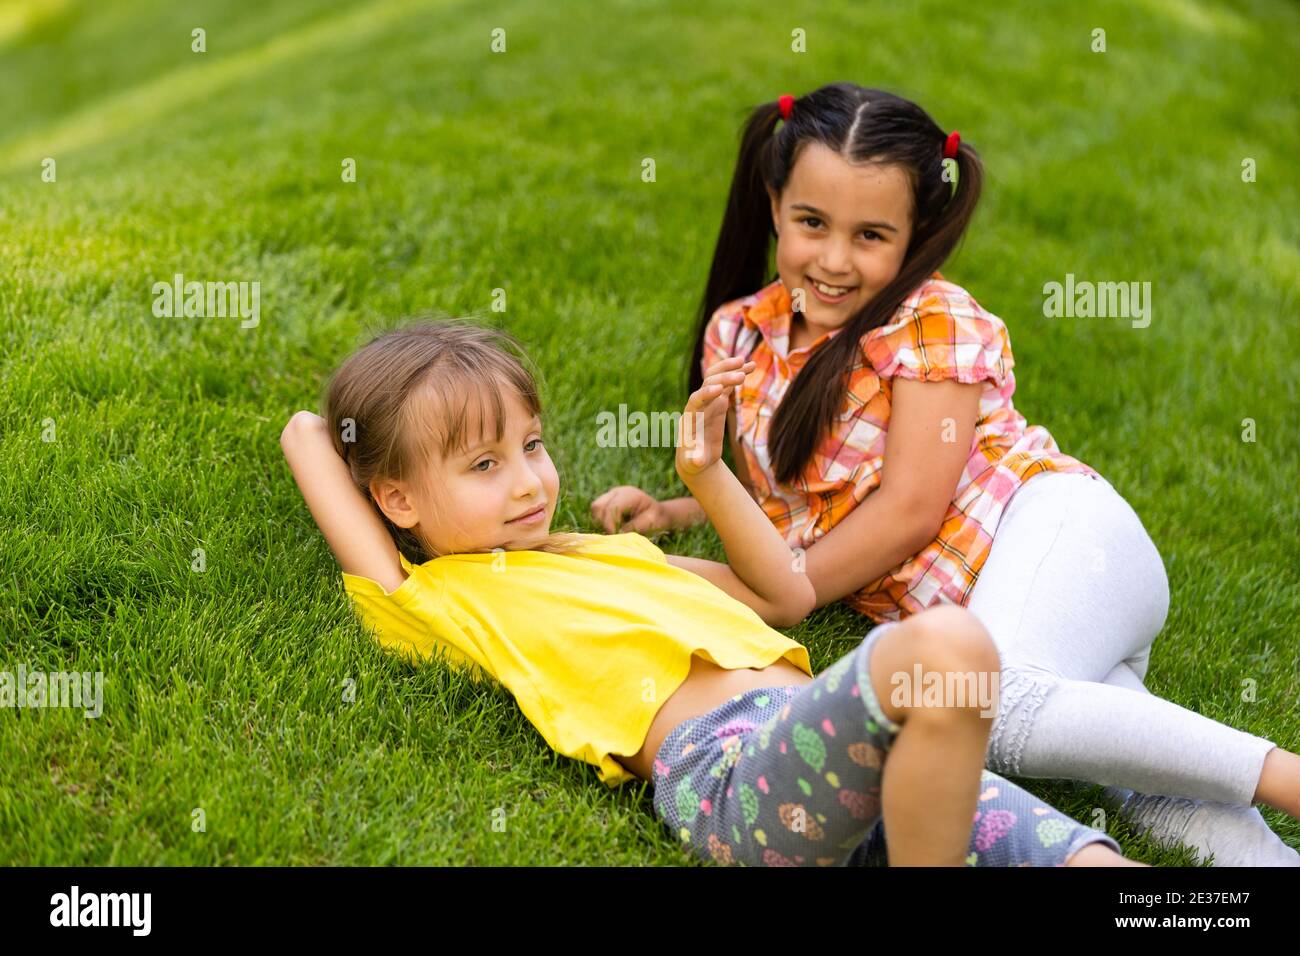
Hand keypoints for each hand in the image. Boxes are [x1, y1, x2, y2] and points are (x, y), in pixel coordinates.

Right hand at [591, 485, 668, 533]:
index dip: (609, 524)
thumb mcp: (649, 523)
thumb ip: (632, 527)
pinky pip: (597, 512)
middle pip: (598, 506)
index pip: (611, 507)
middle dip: (602, 523)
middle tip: (612, 535)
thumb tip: (616, 535)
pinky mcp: (607, 502)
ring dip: (600, 523)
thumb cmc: (656, 519)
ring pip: (595, 509)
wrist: (659, 513)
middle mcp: (617, 492)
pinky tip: (612, 528)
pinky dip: (601, 522)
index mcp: (629, 494)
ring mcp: (610, 496)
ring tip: (613, 531)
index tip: (613, 537)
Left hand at [677, 356, 754, 478]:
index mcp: (690, 416)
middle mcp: (698, 404)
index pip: (696, 399)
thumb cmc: (694, 460)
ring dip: (729, 368)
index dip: (706, 393)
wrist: (696, 457)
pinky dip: (738, 374)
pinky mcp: (718, 401)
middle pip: (708, 384)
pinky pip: (728, 384)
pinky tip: (751, 366)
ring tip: (746, 361)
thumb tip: (697, 461)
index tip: (719, 391)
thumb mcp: (694, 462)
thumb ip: (695, 459)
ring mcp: (708, 401)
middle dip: (723, 379)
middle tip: (741, 376)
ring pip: (717, 378)